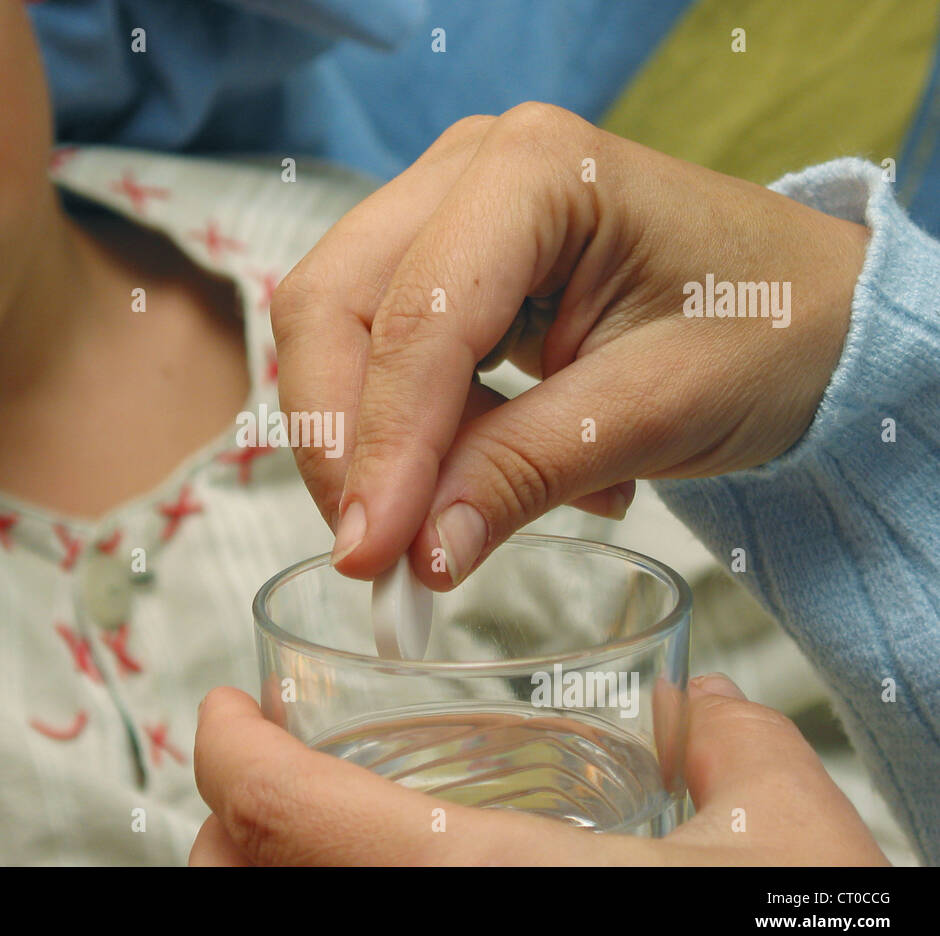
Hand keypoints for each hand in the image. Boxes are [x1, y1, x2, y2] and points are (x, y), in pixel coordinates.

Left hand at [189, 674, 888, 864]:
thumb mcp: (786, 849)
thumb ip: (740, 750)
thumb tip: (711, 711)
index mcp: (469, 879)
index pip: (277, 808)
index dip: (226, 746)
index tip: (228, 708)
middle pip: (236, 882)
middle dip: (231, 819)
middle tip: (272, 772)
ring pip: (266, 931)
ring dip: (265, 877)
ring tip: (320, 837)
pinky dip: (319, 909)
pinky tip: (392, 887)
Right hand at [271, 103, 869, 585]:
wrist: (811, 314)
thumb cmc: (766, 335)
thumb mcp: (656, 412)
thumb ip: (526, 472)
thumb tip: (418, 555)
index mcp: (537, 169)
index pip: (417, 318)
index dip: (381, 444)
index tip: (371, 557)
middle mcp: (469, 169)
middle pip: (333, 304)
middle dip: (341, 438)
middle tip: (374, 555)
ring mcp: (445, 210)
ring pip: (336, 330)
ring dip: (368, 441)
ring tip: (462, 512)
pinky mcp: (441, 264)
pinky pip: (375, 353)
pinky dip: (405, 430)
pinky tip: (487, 468)